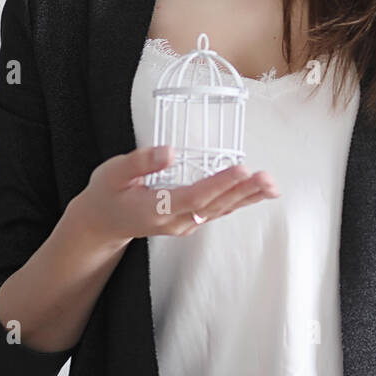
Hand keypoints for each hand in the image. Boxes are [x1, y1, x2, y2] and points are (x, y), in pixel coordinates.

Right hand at [69, 144, 279, 247]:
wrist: (103, 222)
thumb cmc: (108, 193)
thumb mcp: (114, 173)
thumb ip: (140, 162)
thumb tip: (169, 151)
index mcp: (154, 208)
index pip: (193, 196)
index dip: (219, 183)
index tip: (242, 169)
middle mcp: (174, 221)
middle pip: (214, 206)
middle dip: (243, 191)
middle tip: (266, 178)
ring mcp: (184, 224)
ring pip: (220, 211)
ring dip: (248, 197)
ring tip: (272, 186)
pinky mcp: (191, 221)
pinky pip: (219, 211)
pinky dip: (241, 201)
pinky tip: (260, 192)